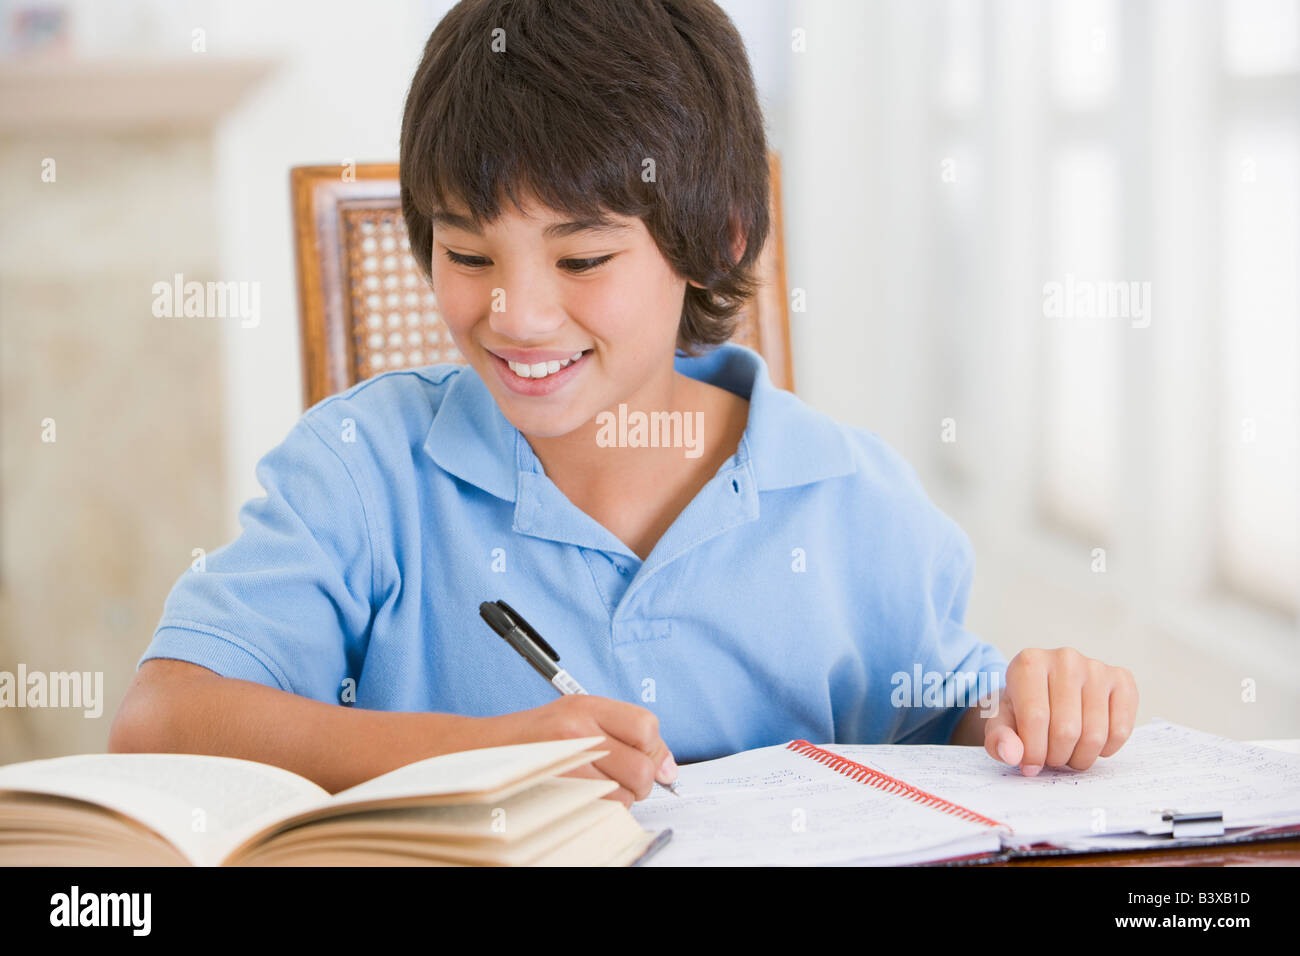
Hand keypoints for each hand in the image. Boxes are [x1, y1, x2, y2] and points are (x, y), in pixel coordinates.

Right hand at [489, 694, 677, 806]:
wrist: (484, 752)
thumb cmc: (534, 737)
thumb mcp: (578, 716)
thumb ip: (626, 732)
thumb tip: (669, 769)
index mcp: (585, 706)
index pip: (646, 727)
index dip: (654, 749)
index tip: (647, 759)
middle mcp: (577, 730)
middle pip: (641, 767)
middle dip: (641, 781)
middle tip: (622, 778)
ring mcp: (566, 762)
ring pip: (626, 794)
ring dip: (621, 797)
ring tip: (597, 784)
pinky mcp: (558, 791)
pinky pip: (603, 809)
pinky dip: (603, 808)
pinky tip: (585, 795)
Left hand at [984, 647, 1136, 774]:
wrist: (1046, 692)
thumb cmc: (1021, 709)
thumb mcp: (1000, 722)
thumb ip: (998, 740)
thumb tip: (1012, 755)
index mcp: (1029, 663)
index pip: (1036, 718)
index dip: (1034, 752)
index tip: (1030, 764)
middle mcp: (1065, 658)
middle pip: (1067, 729)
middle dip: (1057, 757)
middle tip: (1050, 757)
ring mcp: (1096, 667)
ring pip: (1095, 734)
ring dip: (1080, 757)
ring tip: (1068, 752)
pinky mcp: (1122, 680)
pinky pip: (1121, 730)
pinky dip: (1105, 749)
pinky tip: (1090, 742)